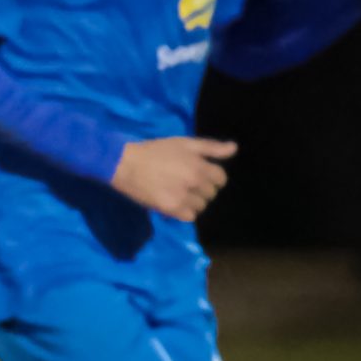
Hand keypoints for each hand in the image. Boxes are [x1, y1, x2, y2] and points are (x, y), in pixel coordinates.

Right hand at [111, 135, 236, 221]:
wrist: (126, 164)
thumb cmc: (155, 151)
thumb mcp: (184, 143)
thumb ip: (211, 147)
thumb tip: (234, 149)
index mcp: (199, 165)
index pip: (220, 178)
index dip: (213, 178)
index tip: (201, 177)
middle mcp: (193, 182)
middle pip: (211, 193)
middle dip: (203, 189)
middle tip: (187, 185)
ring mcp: (182, 196)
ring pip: (201, 206)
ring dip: (194, 202)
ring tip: (180, 195)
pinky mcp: (169, 208)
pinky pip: (189, 217)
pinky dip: (185, 212)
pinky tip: (175, 204)